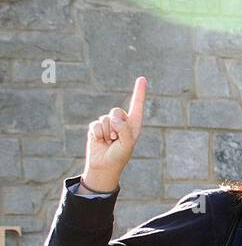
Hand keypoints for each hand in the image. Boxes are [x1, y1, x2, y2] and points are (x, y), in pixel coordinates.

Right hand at [81, 76, 146, 193]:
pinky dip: (97, 135)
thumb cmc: (119, 156)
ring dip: (106, 133)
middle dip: (115, 126)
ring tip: (109, 142)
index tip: (142, 79)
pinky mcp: (96, 128)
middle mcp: (122, 121)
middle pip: (116, 111)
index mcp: (133, 124)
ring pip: (105, 119)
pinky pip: (95, 125)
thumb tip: (114, 118)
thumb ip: (124, 130)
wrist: (104, 166)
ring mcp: (108, 124)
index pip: (137, 105)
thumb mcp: (127, 144)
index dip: (139, 92)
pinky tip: (100, 142)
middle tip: (116, 139)